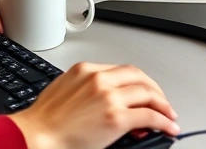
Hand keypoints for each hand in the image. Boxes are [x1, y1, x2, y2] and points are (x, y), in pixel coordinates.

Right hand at [8, 62, 178, 148]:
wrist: (36, 135)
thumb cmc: (44, 121)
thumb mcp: (65, 92)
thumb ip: (86, 90)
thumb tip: (104, 101)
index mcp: (85, 70)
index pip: (122, 70)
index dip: (138, 82)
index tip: (143, 93)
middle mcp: (99, 78)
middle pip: (139, 77)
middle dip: (155, 90)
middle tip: (161, 103)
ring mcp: (109, 97)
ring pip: (148, 93)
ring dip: (163, 105)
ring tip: (168, 116)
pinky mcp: (116, 117)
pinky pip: (150, 116)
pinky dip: (163, 121)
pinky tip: (168, 128)